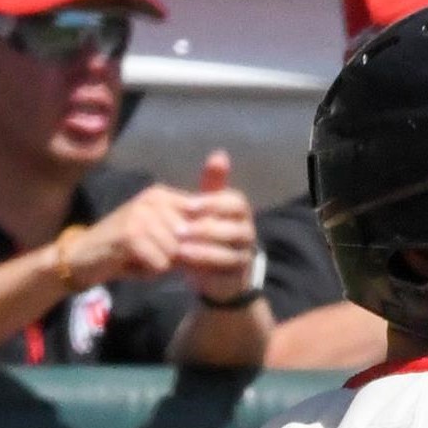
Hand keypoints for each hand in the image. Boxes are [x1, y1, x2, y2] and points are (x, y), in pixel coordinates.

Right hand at [63, 181, 192, 288]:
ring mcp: (141, 214)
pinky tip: (133, 265)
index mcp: (162, 194)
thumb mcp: (157, 235)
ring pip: (175, 251)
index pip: (201, 213)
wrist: (83, 257)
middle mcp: (153, 198)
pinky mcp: (130, 234)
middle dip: (177, 255)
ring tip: (141, 260)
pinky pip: (161, 262)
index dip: (201, 237)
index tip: (192, 252)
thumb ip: (183, 233)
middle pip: (189, 237)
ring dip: (161, 265)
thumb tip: (213, 241)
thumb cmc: (124, 250)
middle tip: (153, 258)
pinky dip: (149, 272)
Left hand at [178, 150, 260, 305]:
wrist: (219, 269)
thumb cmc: (211, 231)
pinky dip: (207, 266)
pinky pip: (226, 271)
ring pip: (231, 250)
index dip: (212, 203)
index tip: (187, 206)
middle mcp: (247, 231)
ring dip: (205, 249)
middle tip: (179, 230)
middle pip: (235, 227)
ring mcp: (245, 253)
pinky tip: (186, 264)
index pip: (235, 201)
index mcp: (240, 211)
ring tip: (181, 248)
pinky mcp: (238, 274)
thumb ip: (212, 182)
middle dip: (206, 228)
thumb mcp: (209, 206)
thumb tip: (220, 154)